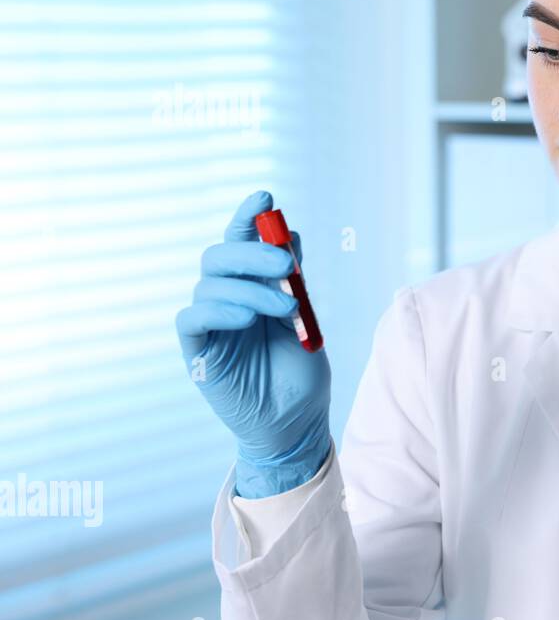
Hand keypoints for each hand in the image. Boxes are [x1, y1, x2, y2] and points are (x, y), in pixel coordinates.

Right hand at [175, 191, 331, 498]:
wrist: (295, 423)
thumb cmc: (299, 371)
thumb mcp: (305, 318)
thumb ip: (294, 280)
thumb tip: (289, 233)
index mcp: (252, 286)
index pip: (241, 241)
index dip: (247, 217)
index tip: (264, 197)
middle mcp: (226, 299)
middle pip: (220, 256)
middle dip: (253, 252)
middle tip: (289, 266)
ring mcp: (210, 324)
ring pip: (211, 284)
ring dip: (251, 289)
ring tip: (286, 308)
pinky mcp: (198, 351)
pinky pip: (193, 319)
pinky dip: (219, 311)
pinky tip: (248, 319)